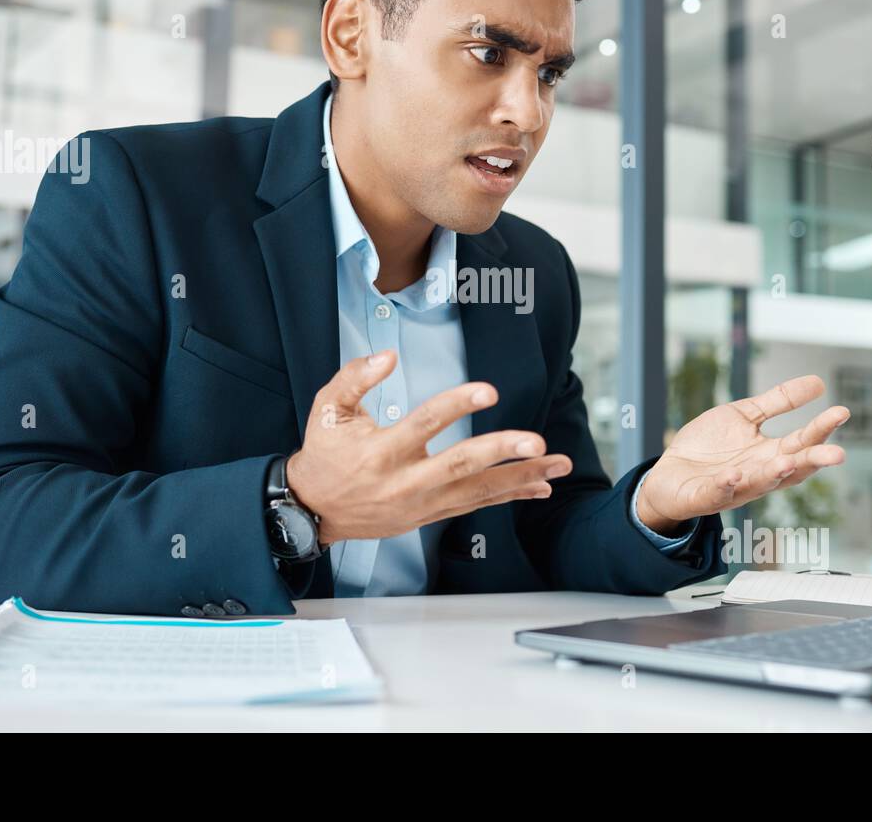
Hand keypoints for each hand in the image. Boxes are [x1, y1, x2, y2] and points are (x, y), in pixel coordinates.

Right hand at [286, 349, 572, 543]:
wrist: (313, 510)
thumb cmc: (324, 452)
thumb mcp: (326, 408)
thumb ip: (354, 377)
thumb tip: (388, 356)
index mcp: (379, 452)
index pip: (423, 425)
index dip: (456, 406)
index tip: (488, 390)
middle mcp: (404, 482)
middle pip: (459, 466)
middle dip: (502, 454)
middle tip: (538, 442)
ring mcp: (421, 503)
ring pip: (477, 492)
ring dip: (522, 478)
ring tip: (558, 465)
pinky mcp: (431, 514)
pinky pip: (476, 505)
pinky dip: (510, 495)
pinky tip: (540, 486)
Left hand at [636, 375, 847, 533]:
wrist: (668, 473)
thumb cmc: (710, 447)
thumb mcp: (745, 416)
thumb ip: (778, 402)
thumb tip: (819, 382)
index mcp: (769, 455)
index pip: (802, 443)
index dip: (822, 429)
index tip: (842, 411)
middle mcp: (757, 474)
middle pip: (791, 469)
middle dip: (813, 461)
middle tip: (839, 454)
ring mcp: (733, 488)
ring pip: (759, 484)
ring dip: (774, 474)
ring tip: (788, 461)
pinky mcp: (704, 497)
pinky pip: (717, 493)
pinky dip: (727, 486)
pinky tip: (734, 474)